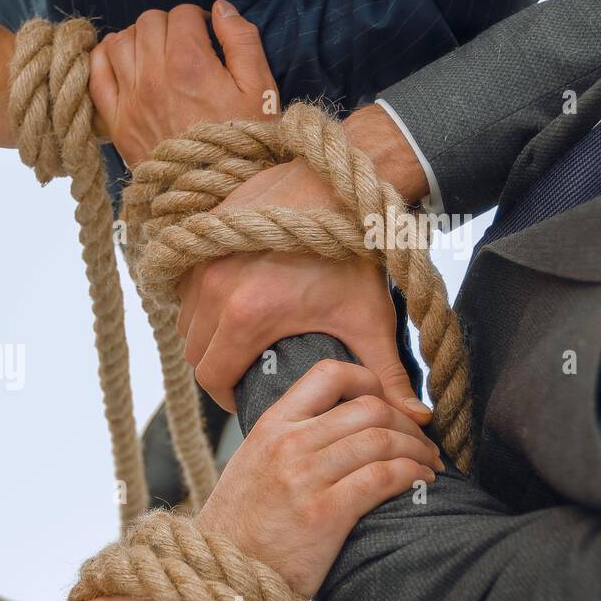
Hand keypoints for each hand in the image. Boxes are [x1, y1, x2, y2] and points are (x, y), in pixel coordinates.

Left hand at [89, 1, 277, 167]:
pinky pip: (96, 74)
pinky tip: (121, 62)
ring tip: (154, 53)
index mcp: (190, 64)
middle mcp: (153, 77)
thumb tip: (221, 8)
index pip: (181, 14)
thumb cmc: (242, 143)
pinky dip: (103, 59)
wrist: (215, 194)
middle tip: (182, 45)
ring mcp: (130, 100)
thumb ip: (242, 40)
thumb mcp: (261, 88)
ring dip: (137, 39)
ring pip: (119, 41)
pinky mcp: (116, 122)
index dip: (197, 18)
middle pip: (148, 22)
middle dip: (168, 25)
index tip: (205, 35)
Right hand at [175, 104, 433, 420]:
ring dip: (205, 336)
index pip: (212, 379)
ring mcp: (201, 263)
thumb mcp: (370, 317)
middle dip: (215, 368)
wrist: (337, 180)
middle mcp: (213, 291)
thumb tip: (416, 420)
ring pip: (186, 321)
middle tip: (241, 371)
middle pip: (194, 353)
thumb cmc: (354, 250)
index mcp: (246, 316)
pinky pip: (184, 289)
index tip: (244, 396)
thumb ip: (386, 373)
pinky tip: (226, 304)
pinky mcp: (199, 240)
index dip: (226, 396)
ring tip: (235, 339)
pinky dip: (199, 304)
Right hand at [197, 359, 441, 597]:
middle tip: (421, 442)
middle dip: (406, 423)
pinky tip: (420, 484)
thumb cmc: (240, 526)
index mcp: (270, 427)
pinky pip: (383, 478)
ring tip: (428, 466)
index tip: (388, 404)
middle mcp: (287, 444)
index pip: (328, 375)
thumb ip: (287, 440)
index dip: (369, 381)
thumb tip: (337, 427)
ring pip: (381, 440)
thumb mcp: (251, 466)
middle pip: (368, 408)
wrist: (222, 574)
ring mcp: (305, 478)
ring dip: (417, 451)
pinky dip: (412, 476)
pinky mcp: (325, 514)